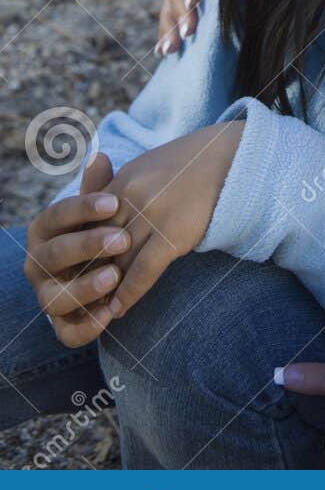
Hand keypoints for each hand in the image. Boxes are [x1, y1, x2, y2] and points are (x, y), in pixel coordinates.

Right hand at [24, 152, 131, 347]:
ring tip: (115, 277)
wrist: (101, 266)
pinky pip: (67, 333)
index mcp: (43, 230)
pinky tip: (112, 313)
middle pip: (54, 256)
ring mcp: (46, 295)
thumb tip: (100, 157)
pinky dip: (87, 327)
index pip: (57, 215)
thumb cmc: (99, 229)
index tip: (114, 202)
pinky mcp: (61, 323)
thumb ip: (99, 189)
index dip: (83, 208)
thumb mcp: (100, 211)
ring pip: (54, 298)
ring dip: (84, 288)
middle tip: (121, 239)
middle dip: (87, 247)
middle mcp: (37, 264)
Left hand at [98, 123, 244, 320]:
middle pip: (99, 246)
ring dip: (106, 290)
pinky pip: (143, 271)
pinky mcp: (172, 233)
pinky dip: (128, 293)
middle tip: (79, 300)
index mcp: (121, 182)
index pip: (89, 225)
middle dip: (88, 275)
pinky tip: (120, 309)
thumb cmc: (185, 167)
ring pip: (118, 262)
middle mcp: (130, 198)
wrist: (226, 160)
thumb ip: (119, 190)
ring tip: (97, 311)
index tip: (73, 275)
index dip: (81, 254)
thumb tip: (98, 218)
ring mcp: (151, 216)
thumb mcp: (145, 169)